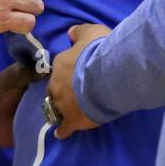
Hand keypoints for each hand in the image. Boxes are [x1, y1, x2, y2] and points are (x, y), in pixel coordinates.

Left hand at [47, 23, 110, 139]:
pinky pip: (64, 129)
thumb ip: (78, 32)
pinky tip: (64, 133)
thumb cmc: (100, 52)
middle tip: (75, 93)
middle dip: (61, 91)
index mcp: (60, 64)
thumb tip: (69, 33)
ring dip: (62, 110)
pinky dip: (63, 131)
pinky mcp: (72, 120)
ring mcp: (62, 104)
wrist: (110, 76)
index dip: (67, 73)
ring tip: (71, 112)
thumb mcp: (90, 32)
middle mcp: (56, 84)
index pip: (58, 70)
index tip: (76, 75)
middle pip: (54, 90)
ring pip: (57, 109)